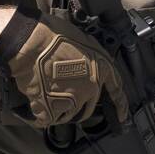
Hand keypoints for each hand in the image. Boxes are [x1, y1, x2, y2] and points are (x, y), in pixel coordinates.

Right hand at [0, 8, 127, 127]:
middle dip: (76, 105)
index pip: (116, 90)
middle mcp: (90, 89)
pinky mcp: (52, 108)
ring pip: (67, 115)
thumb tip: (88, 64)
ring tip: (45, 94)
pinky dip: (39, 114)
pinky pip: (46, 118)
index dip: (120, 105)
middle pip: (88, 108)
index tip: (122, 117)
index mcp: (101, 70)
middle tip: (62, 96)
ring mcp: (72, 101)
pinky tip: (34, 105)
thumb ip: (91, 58)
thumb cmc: (55, 35)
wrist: (32, 43)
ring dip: (57, 109)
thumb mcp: (84, 40)